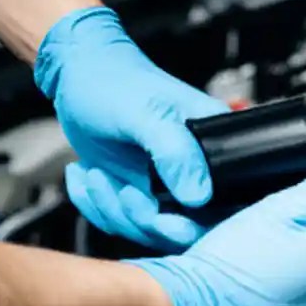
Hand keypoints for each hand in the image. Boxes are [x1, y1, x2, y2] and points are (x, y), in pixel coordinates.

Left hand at [34, 6, 229, 250]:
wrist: (79, 73)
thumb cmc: (117, 82)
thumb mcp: (148, 113)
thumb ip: (175, 153)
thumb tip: (198, 197)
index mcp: (216, 151)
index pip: (226, 207)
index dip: (197, 222)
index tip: (162, 215)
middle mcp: (195, 175)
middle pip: (186, 229)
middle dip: (146, 220)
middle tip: (123, 192)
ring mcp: (164, 189)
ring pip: (149, 232)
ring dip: (113, 210)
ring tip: (96, 175)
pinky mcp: (137, 194)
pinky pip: (121, 222)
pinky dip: (95, 206)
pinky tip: (85, 175)